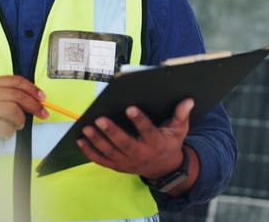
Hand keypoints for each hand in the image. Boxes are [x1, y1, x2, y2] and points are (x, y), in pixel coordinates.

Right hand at [0, 75, 47, 149]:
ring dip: (20, 121)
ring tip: (16, 125)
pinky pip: (6, 128)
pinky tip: (5, 132)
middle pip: (18, 96)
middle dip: (34, 106)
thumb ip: (9, 94)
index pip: (16, 81)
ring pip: (14, 111)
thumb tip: (35, 99)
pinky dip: (10, 132)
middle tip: (42, 113)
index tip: (42, 97)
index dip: (32, 89)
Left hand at [77, 98, 194, 179]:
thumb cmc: (169, 144)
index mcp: (156, 143)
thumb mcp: (179, 130)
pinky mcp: (118, 166)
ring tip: (87, 128)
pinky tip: (81, 141)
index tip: (130, 108)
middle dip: (112, 132)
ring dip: (97, 141)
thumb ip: (181, 115)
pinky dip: (90, 152)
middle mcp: (141, 154)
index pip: (148, 131)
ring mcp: (128, 162)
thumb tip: (187, 100)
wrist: (164, 169)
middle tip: (100, 119)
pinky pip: (102, 160)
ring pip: (110, 152)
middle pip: (125, 144)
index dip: (139, 120)